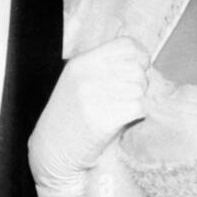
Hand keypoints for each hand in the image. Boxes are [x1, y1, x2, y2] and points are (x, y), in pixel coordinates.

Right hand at [31, 36, 150, 178]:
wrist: (52, 151)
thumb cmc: (72, 118)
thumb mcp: (80, 83)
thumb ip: (106, 70)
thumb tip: (145, 66)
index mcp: (81, 62)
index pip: (127, 45)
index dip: (140, 58)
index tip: (139, 71)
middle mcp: (86, 75)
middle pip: (137, 69)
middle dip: (141, 84)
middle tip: (129, 98)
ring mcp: (92, 97)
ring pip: (140, 88)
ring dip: (139, 100)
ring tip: (123, 110)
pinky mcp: (101, 119)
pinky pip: (138, 107)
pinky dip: (138, 115)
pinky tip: (124, 121)